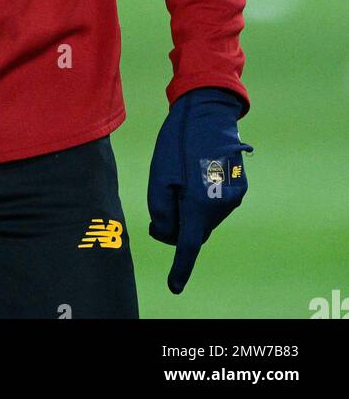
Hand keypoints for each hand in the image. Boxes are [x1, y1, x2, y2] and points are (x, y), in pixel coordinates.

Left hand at [148, 86, 252, 294]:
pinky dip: (203, 199)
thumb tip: (167, 234)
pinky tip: (195, 172)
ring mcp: (234, 197)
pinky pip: (215, 205)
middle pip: (195, 230)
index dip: (180, 268)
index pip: (188, 246)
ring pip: (205, 218)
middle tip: (164, 195)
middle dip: (179, 224)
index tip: (174, 286)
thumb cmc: (178, 142)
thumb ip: (160, 212)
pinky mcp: (239, 187)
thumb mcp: (159, 176)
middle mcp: (222, 207)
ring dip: (191, 209)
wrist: (209, 112)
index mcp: (200, 205)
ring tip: (181, 175)